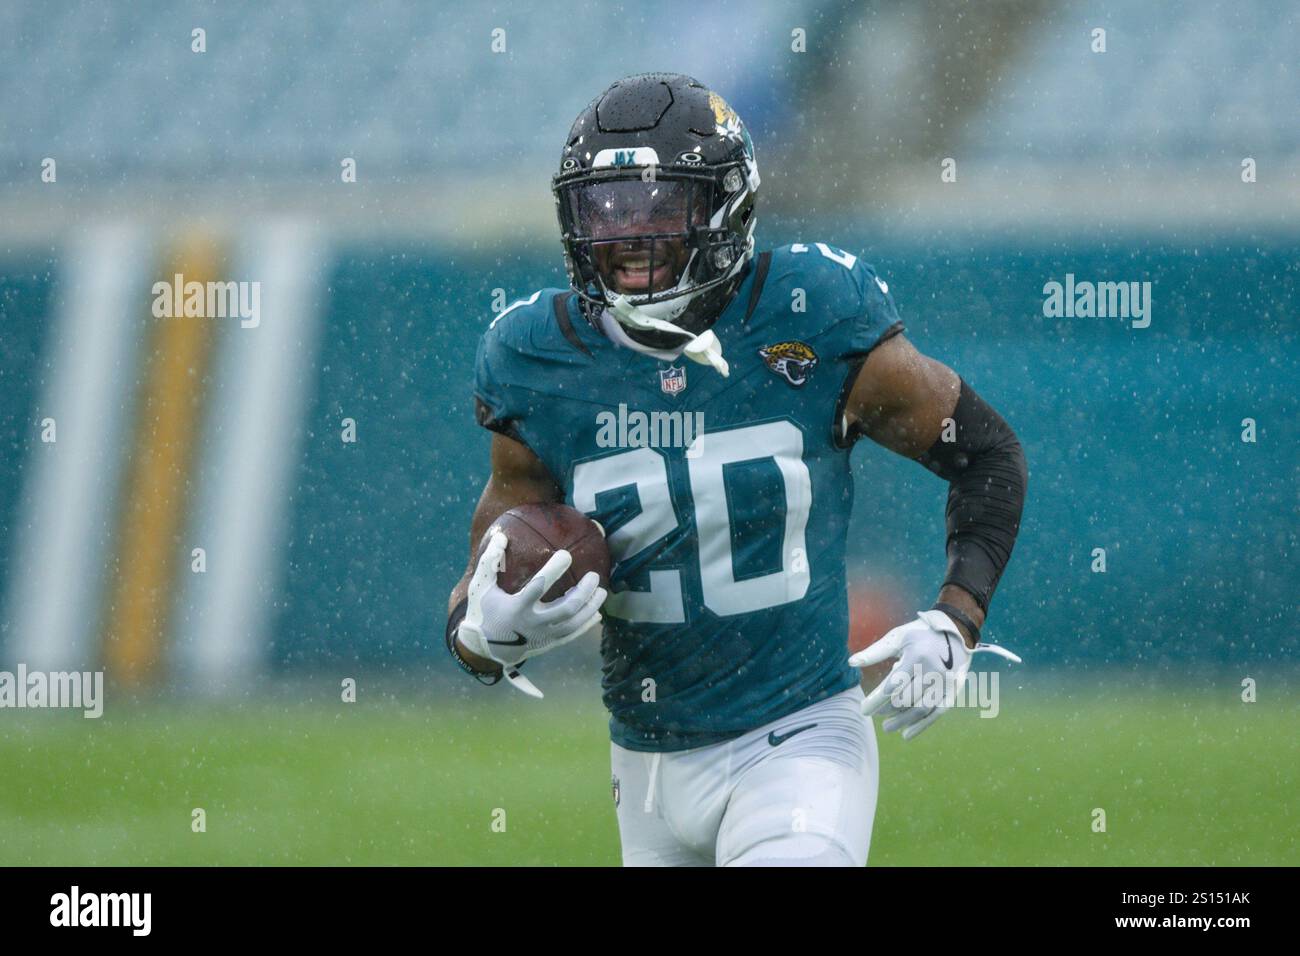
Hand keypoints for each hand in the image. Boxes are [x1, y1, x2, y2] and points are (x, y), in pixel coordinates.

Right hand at [457, 530, 606, 698]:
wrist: (483, 648)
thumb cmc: (482, 611)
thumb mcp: (480, 586)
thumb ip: (489, 561)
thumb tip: (502, 535)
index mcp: (516, 608)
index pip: (539, 586)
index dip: (554, 570)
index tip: (567, 554)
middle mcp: (532, 624)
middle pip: (566, 608)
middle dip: (584, 592)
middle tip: (594, 575)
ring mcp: (542, 636)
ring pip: (574, 623)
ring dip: (590, 607)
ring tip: (602, 591)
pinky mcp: (547, 644)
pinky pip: (572, 635)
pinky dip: (586, 624)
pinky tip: (597, 613)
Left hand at [848, 609, 1020, 740]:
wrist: (954, 632)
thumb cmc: (918, 635)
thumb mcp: (897, 638)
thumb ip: (875, 652)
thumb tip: (851, 662)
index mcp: (917, 657)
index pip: (892, 685)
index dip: (876, 700)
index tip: (864, 709)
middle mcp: (934, 671)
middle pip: (906, 699)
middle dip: (888, 710)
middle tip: (875, 716)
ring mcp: (946, 683)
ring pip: (921, 709)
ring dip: (902, 721)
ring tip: (887, 727)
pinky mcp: (953, 691)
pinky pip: (937, 713)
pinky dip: (922, 726)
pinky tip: (907, 734)